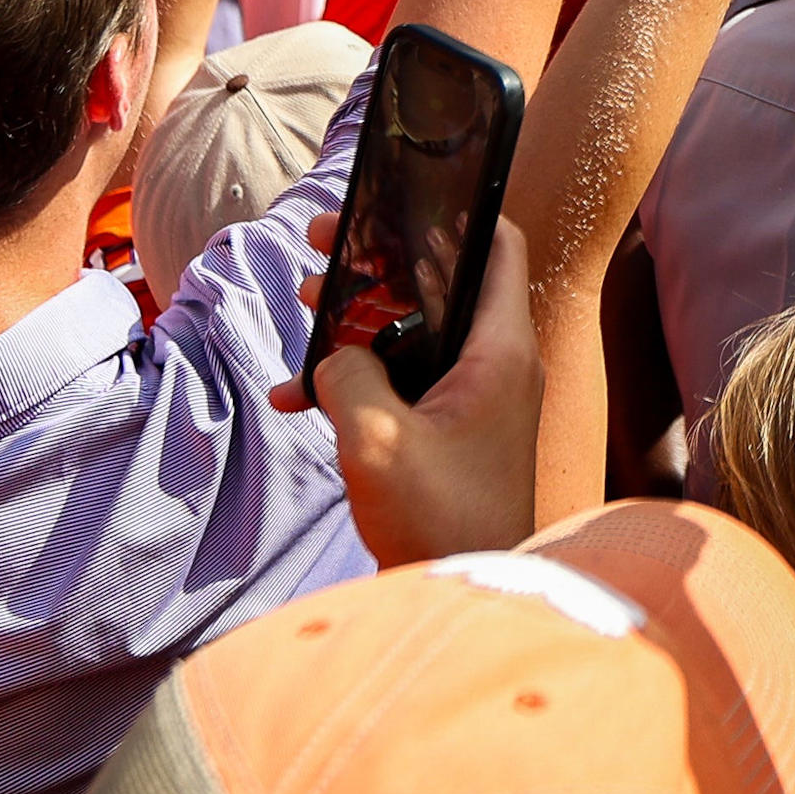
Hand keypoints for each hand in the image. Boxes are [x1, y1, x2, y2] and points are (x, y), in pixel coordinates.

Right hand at [271, 214, 545, 567]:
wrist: (463, 595)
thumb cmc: (439, 520)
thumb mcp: (378, 442)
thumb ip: (349, 378)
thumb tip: (333, 358)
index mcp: (500, 351)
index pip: (498, 246)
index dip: (456, 211)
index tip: (396, 198)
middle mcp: (497, 365)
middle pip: (441, 283)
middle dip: (378, 261)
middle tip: (320, 242)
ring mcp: (475, 400)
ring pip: (415, 332)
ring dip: (358, 319)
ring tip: (302, 303)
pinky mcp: (451, 432)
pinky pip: (404, 384)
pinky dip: (356, 382)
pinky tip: (293, 397)